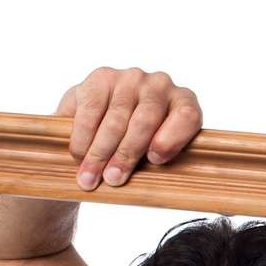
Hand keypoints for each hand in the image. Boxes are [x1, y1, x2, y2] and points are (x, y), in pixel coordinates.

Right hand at [53, 66, 202, 189]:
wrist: (106, 122)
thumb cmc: (140, 146)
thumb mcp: (156, 156)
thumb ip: (159, 163)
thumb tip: (156, 187)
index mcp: (185, 103)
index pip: (187, 117)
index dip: (171, 139)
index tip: (154, 161)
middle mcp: (161, 84)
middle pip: (144, 122)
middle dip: (125, 155)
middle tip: (112, 179)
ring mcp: (131, 78)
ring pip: (115, 120)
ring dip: (100, 153)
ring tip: (89, 178)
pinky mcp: (101, 78)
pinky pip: (91, 111)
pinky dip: (83, 138)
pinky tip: (78, 155)